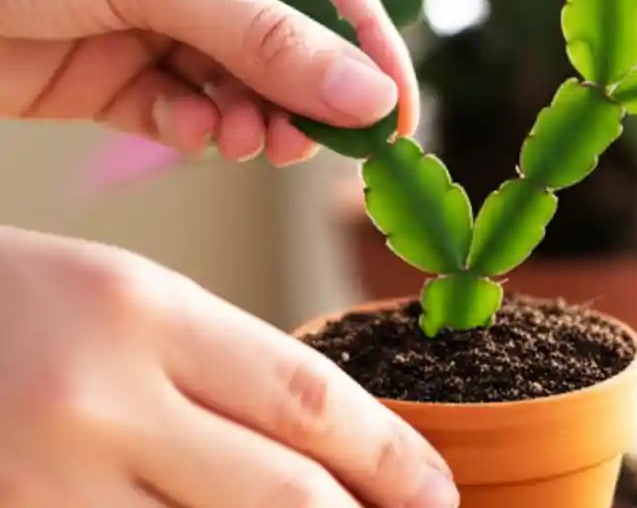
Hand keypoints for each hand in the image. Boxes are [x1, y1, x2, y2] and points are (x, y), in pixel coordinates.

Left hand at [0, 0, 418, 165]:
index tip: (396, 115)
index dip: (367, 45)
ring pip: (236, 86)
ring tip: (248, 142)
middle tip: (315, 143)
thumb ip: (260, 37)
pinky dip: (194, 132)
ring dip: (250, 120)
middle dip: (303, 95)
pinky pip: (178, 114)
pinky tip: (192, 135)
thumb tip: (367, 94)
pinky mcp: (107, 76)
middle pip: (284, 41)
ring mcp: (149, 20)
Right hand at [0, 226, 457, 506]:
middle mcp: (96, 402)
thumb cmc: (19, 304)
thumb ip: (224, 376)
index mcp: (141, 312)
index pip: (309, 400)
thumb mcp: (130, 301)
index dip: (395, 458)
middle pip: (283, 496)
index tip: (442, 492)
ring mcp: (44, 483)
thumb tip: (334, 455)